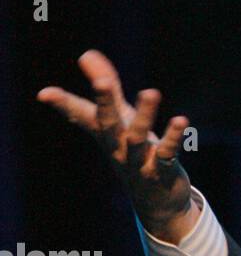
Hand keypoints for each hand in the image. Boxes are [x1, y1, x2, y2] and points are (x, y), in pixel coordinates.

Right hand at [37, 50, 196, 240]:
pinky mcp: (161, 171)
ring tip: (151, 91)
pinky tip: (181, 121)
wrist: (156, 201)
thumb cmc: (135, 154)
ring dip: (144, 115)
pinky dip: (173, 138)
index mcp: (105, 134)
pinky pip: (167, 154)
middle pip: (108, 124)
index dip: (63, 104)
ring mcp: (139, 161)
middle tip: (102, 81)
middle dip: (105, 102)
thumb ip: (109, 89)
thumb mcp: (121, 120)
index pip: (81, 115)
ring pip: (138, 137)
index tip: (44, 94)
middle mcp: (118, 147)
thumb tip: (87, 54)